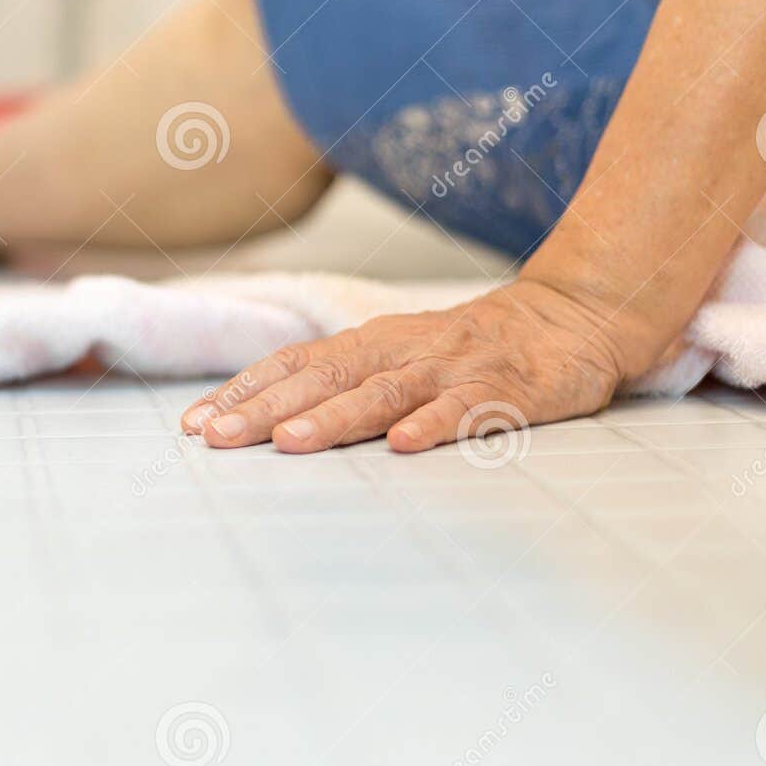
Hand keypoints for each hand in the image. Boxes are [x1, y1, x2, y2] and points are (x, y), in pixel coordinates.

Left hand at [180, 280, 649, 453]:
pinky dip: (432, 425)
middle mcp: (401, 350)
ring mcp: (451, 368)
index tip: (193, 425)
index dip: (242, 392)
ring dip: (333, 418)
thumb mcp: (397, 355)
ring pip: (383, 393)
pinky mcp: (504, 389)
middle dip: (265, 409)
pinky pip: (465, 409)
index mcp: (370, 344)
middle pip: (323, 378)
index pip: (292, 365)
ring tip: (289, 443)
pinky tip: (402, 447)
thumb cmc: (467, 349)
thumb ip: (340, 382)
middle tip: (217, 438)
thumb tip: (261, 419)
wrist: (571, 318)